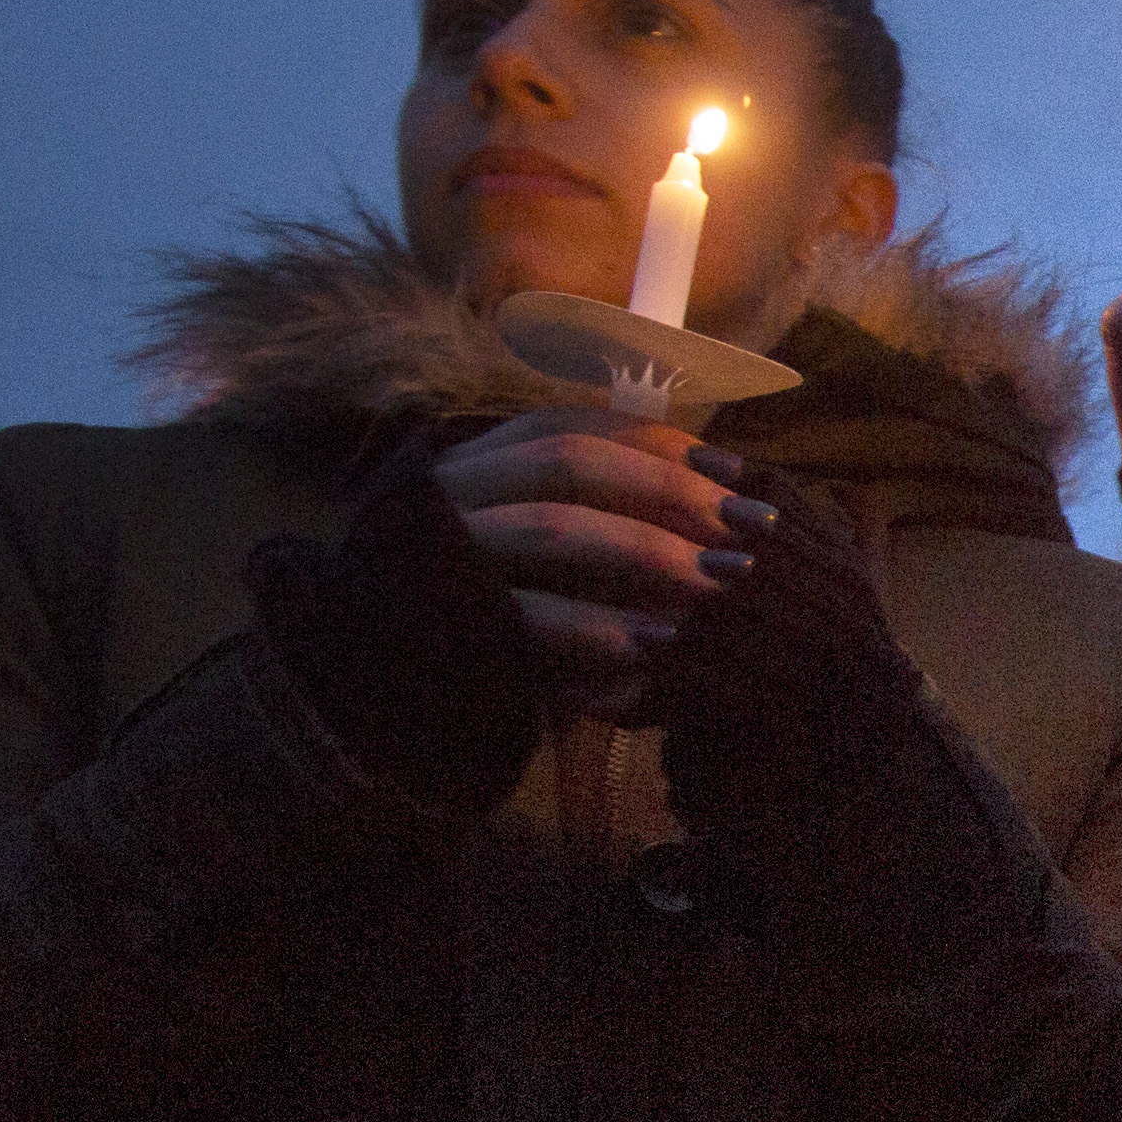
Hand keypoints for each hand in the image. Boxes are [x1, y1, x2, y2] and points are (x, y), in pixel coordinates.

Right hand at [434, 407, 764, 716]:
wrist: (367, 697)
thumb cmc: (472, 619)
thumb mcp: (522, 558)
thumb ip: (585, 519)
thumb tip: (698, 498)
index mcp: (473, 463)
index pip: (572, 425)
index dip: (657, 443)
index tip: (733, 471)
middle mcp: (449, 491)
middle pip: (568, 459)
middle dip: (669, 489)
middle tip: (754, 524)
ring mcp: (438, 552)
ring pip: (550, 525)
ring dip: (648, 551)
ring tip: (724, 581)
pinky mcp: (442, 620)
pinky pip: (524, 613)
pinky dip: (597, 628)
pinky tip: (660, 647)